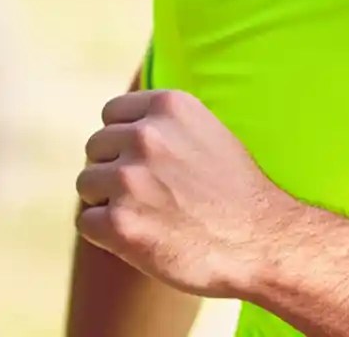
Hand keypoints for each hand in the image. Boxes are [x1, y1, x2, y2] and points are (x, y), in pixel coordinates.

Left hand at [75, 90, 298, 296]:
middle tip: (151, 193)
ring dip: (109, 201)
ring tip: (150, 214)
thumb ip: (167, 126)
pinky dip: (108, 234)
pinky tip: (144, 236)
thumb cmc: (237, 192)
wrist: (262, 241)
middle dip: (115, 169)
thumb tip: (122, 127)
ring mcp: (129, 179)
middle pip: (96, 147)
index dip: (124, 139)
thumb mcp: (209, 134)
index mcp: (170, 107)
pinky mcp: (117, 223)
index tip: (146, 161)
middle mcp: (146, 135)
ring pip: (87, 184)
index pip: (112, 113)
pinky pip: (88, 221)